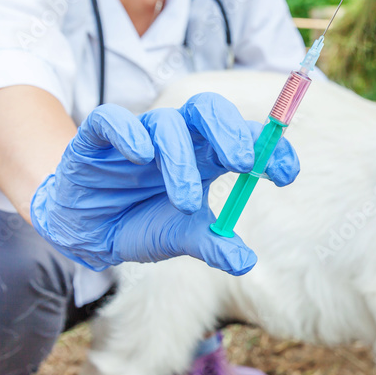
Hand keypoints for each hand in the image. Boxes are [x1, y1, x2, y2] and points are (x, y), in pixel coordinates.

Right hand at [30, 93, 298, 275]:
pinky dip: (128, 133)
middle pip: (211, 112)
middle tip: (244, 165)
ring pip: (166, 123)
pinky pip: (113, 120)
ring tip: (188, 203)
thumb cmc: (142, 224)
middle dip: (231, 134)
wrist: (87, 230)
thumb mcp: (180, 238)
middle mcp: (179, 138)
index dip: (270, 149)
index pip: (245, 137)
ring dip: (180, 159)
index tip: (288, 175)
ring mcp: (140, 134)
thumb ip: (212, 245)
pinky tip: (141, 156)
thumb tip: (245, 262)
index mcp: (207, 155)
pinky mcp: (99, 137)